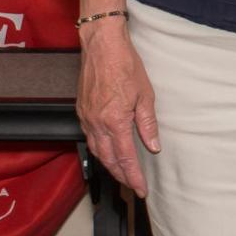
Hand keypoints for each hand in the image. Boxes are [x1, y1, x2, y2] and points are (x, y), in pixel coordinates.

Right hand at [76, 20, 159, 198]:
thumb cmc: (125, 65)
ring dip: (110, 165)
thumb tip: (153, 146)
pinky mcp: (82, 111)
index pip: (126, 158)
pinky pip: (90, 138)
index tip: (141, 189)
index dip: (134, 177)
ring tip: (123, 174)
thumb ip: (147, 124)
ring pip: (97, 151)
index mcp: (115, 121)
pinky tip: (108, 152)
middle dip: (122, 176)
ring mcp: (87, 118)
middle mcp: (97, 123)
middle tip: (133, 187)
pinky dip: (100, 150)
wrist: (102, 46)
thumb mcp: (145, 94)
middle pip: (109, 159)